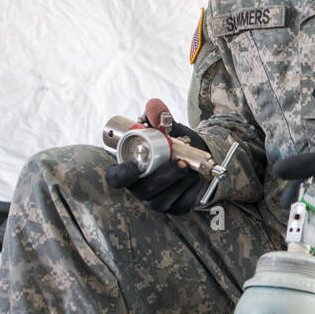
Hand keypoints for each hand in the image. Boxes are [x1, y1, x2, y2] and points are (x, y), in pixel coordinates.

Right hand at [105, 98, 209, 214]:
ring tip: (193, 168)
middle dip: (164, 177)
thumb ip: (159, 118)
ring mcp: (156, 201)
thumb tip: (154, 105)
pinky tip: (197, 178)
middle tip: (181, 162)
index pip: (116, 178)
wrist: (198, 159)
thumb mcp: (168, 130)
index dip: (123, 174)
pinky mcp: (174, 207)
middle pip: (144, 190)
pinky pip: (180, 204)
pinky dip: (190, 191)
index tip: (136, 166)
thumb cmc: (174, 145)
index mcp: (129, 170)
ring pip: (163, 199)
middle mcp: (139, 189)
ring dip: (180, 183)